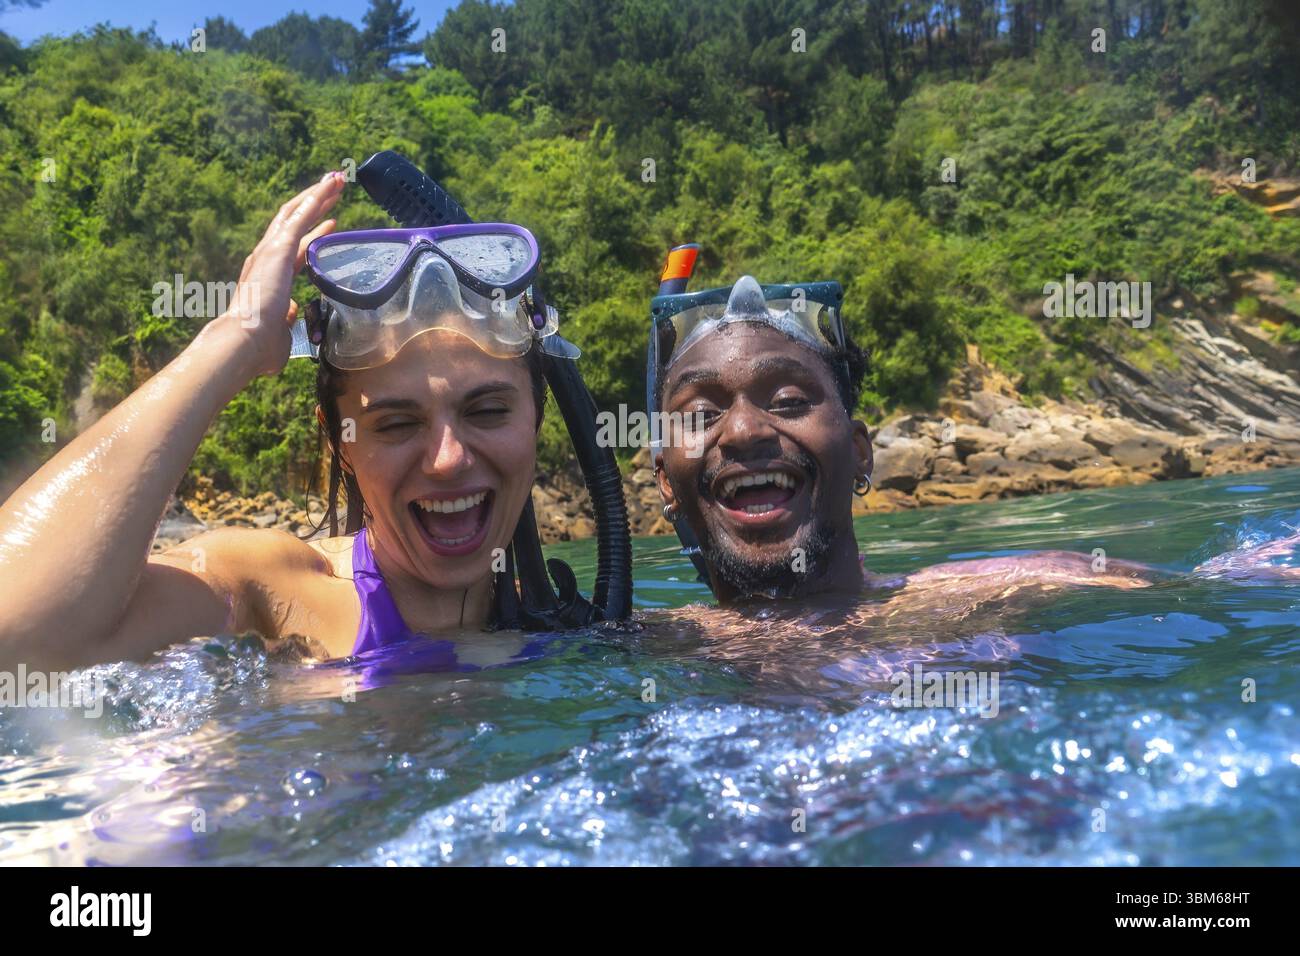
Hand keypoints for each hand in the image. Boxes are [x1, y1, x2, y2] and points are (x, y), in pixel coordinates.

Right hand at [221, 171, 344, 377]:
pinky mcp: (276, 249)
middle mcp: (265, 259)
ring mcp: (269, 252)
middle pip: (292, 223)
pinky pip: (300, 218)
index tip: (330, 224)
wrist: (242, 343)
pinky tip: (331, 187)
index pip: (294, 249)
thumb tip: (294, 313)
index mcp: (268, 278)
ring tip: (337, 179)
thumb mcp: (280, 333)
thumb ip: (287, 321)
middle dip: (314, 204)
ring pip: (295, 213)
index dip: (312, 235)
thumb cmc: (258, 349)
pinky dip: (316, 200)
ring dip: (317, 195)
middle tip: (334, 189)